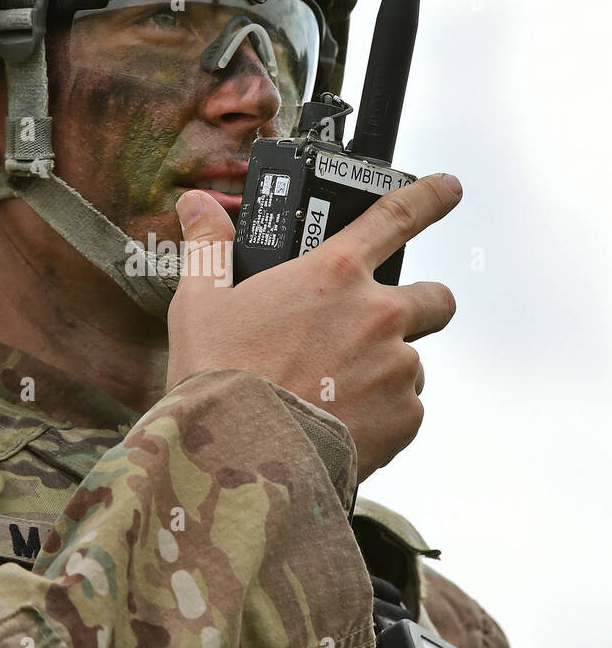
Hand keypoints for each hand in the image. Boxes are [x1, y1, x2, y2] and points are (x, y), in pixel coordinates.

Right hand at [167, 174, 460, 482]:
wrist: (240, 458)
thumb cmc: (217, 377)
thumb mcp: (200, 303)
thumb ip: (209, 248)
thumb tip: (197, 205)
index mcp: (333, 274)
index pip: (395, 217)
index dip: (429, 197)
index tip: (450, 188)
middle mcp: (378, 314)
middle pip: (435, 298)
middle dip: (421, 307)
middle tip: (378, 331)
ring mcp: (398, 367)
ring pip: (411, 363)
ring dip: (386, 373)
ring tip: (334, 396)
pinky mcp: (405, 417)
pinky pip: (405, 410)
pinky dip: (381, 417)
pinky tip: (339, 426)